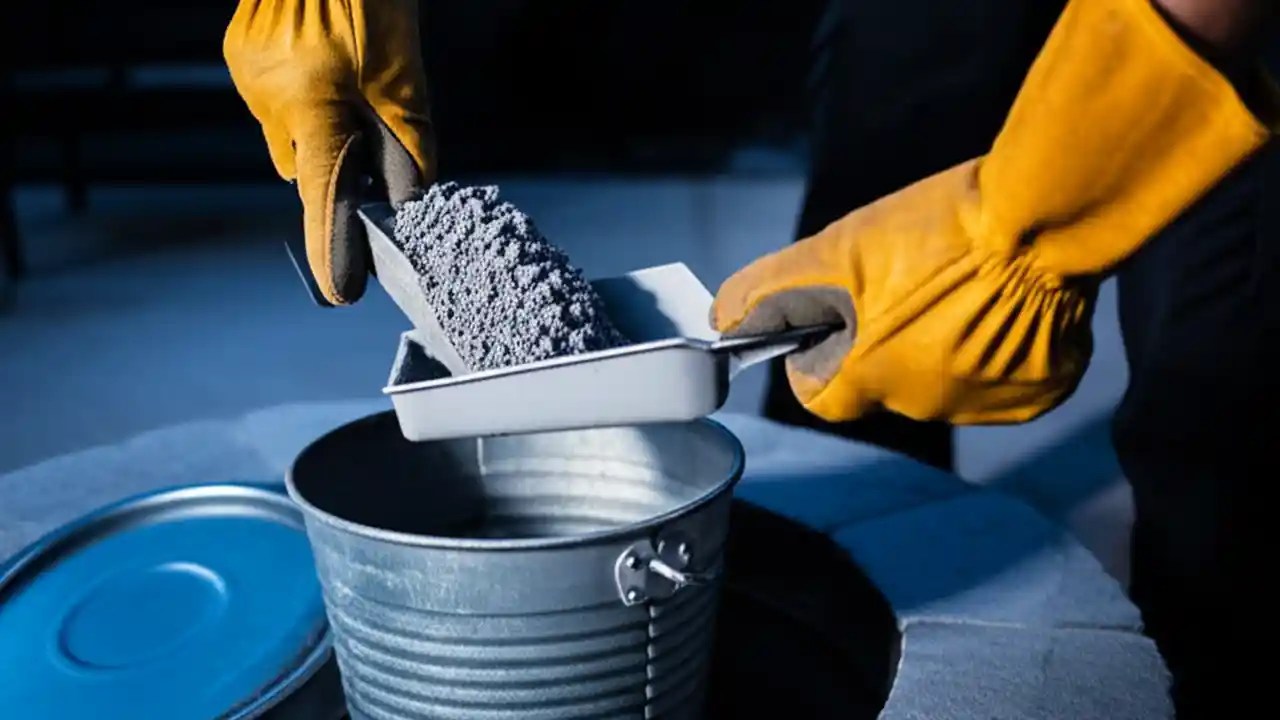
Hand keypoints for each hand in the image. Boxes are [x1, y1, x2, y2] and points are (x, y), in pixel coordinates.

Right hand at [224, 0, 436, 304]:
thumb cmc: (373, 1)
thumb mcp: (404, 74)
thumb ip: (408, 142)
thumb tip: (413, 198)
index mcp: (312, 108)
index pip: (323, 198)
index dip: (333, 248)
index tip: (342, 290)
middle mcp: (269, 99)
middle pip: (307, 166)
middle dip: (337, 161)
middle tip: (369, 125)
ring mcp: (247, 76)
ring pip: (289, 132)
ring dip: (318, 124)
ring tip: (345, 77)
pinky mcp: (238, 54)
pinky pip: (273, 98)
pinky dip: (300, 94)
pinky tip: (321, 59)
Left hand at [712, 0, 1272, 425]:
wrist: (1045, 221)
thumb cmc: (934, 231)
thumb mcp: (834, 250)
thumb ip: (769, 291)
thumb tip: (722, 319)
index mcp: (867, 379)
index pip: (820, 395)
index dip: (820, 356)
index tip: (838, 319)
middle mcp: (920, 406)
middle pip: (885, 384)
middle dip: (889, 342)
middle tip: (913, 284)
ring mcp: (982, 406)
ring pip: (945, 380)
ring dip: (947, 343)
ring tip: (967, 285)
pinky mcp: (1037, 397)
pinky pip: (1004, 380)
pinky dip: (1002, 350)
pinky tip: (1009, 306)